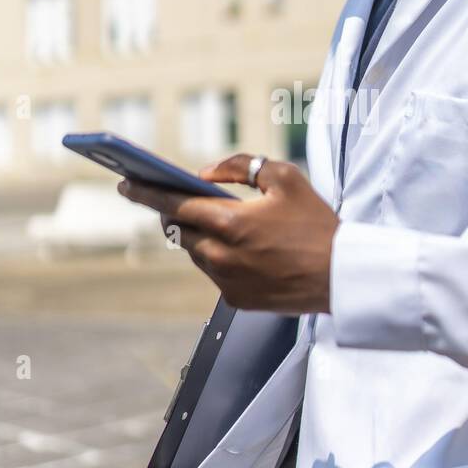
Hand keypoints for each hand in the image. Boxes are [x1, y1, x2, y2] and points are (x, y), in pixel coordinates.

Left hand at [117, 153, 338, 312]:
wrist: (341, 275)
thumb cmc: (316, 224)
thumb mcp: (284, 177)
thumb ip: (239, 167)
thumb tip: (205, 173)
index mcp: (230, 222)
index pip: (173, 203)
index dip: (146, 192)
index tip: (126, 184)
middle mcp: (221, 255)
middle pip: (178, 230)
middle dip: (176, 213)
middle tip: (177, 200)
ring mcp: (226, 281)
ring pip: (195, 252)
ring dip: (199, 236)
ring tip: (220, 223)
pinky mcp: (236, 300)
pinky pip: (215, 273)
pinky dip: (220, 258)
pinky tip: (243, 249)